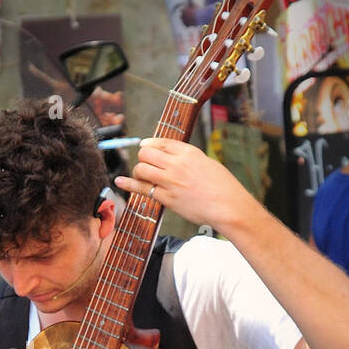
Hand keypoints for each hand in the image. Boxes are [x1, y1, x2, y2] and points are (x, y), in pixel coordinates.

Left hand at [114, 138, 247, 232]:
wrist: (228, 206)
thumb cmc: (223, 187)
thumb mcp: (207, 163)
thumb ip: (189, 159)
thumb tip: (174, 158)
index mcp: (189, 152)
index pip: (162, 142)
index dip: (150, 144)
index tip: (144, 146)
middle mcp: (177, 164)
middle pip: (147, 153)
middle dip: (143, 158)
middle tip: (145, 164)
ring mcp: (170, 181)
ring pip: (141, 168)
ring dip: (137, 171)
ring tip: (139, 175)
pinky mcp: (166, 198)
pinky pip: (142, 189)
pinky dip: (129, 184)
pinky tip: (120, 181)